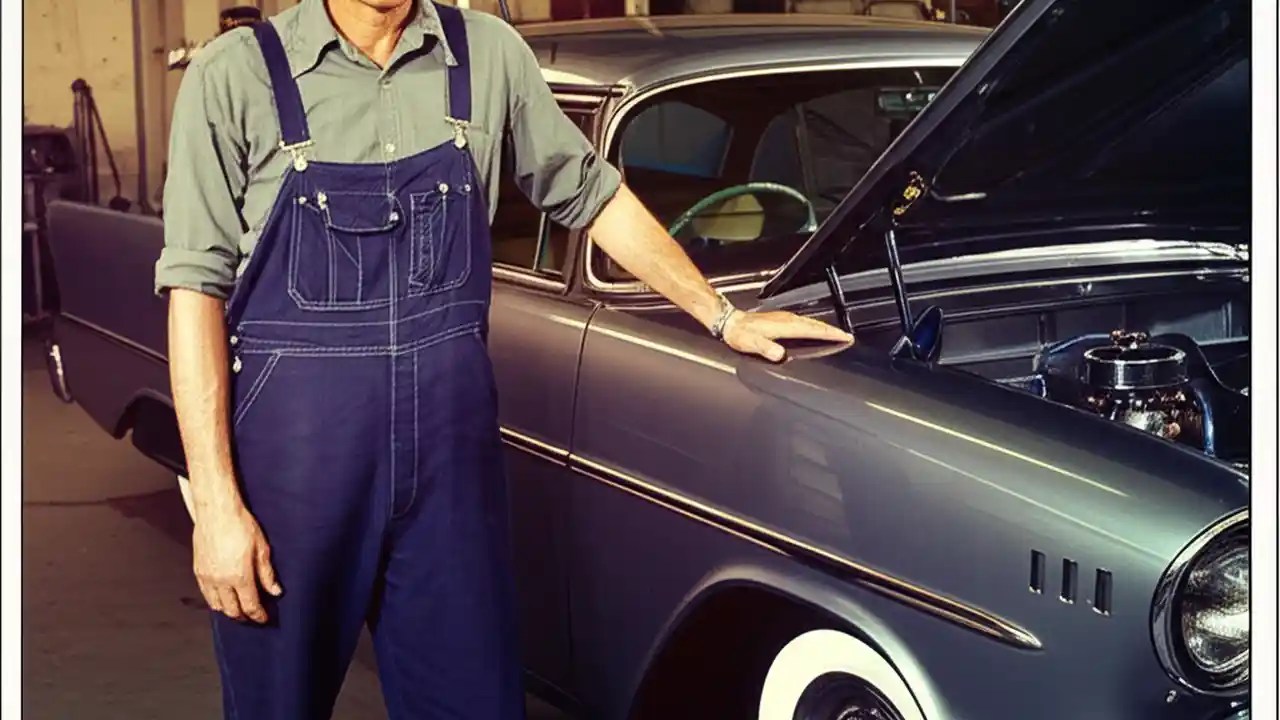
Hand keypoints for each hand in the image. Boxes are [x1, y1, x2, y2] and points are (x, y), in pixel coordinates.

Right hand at [192, 501, 280, 622]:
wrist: (217, 511)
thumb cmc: (240, 525)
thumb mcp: (261, 548)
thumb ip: (267, 573)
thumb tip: (274, 591)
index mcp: (240, 576)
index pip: (250, 605)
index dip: (258, 615)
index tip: (264, 618)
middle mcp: (221, 581)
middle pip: (232, 610)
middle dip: (244, 616)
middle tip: (252, 616)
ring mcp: (207, 577)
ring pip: (217, 606)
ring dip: (228, 611)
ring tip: (239, 609)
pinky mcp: (198, 571)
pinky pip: (206, 594)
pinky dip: (215, 601)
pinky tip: (223, 598)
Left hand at [722, 310, 852, 362]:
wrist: (730, 322)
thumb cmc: (740, 334)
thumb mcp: (752, 343)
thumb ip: (766, 349)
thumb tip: (779, 355)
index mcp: (785, 326)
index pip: (813, 330)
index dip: (830, 334)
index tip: (845, 336)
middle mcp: (787, 320)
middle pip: (816, 325)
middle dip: (833, 330)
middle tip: (848, 335)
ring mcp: (784, 318)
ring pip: (810, 322)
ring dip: (824, 327)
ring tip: (836, 333)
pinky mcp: (780, 319)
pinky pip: (803, 322)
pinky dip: (813, 326)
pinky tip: (813, 329)